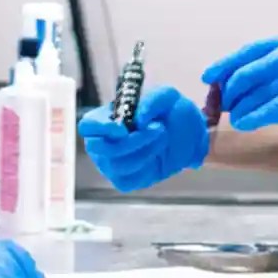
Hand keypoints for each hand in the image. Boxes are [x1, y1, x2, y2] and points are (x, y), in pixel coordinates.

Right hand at [77, 86, 208, 192]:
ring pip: (117, 165)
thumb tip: (139, 120)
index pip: (87, 126)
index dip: (99, 127)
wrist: (189, 134)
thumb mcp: (166, 97)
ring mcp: (112, 164)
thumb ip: (152, 101)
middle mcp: (103, 143)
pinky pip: (129, 179)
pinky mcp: (126, 180)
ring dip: (145, 151)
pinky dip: (146, 167)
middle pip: (98, 148)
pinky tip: (156, 154)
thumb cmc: (169, 111)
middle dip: (130, 142)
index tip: (123, 128)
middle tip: (157, 129)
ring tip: (162, 137)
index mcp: (105, 119)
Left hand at [201, 31, 277, 153]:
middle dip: (229, 91)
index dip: (226, 64)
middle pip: (246, 71)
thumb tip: (240, 87)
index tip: (209, 77)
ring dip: (239, 108)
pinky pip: (265, 108)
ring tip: (236, 116)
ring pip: (253, 92)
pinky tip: (245, 123)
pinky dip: (250, 117)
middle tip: (222, 105)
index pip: (251, 50)